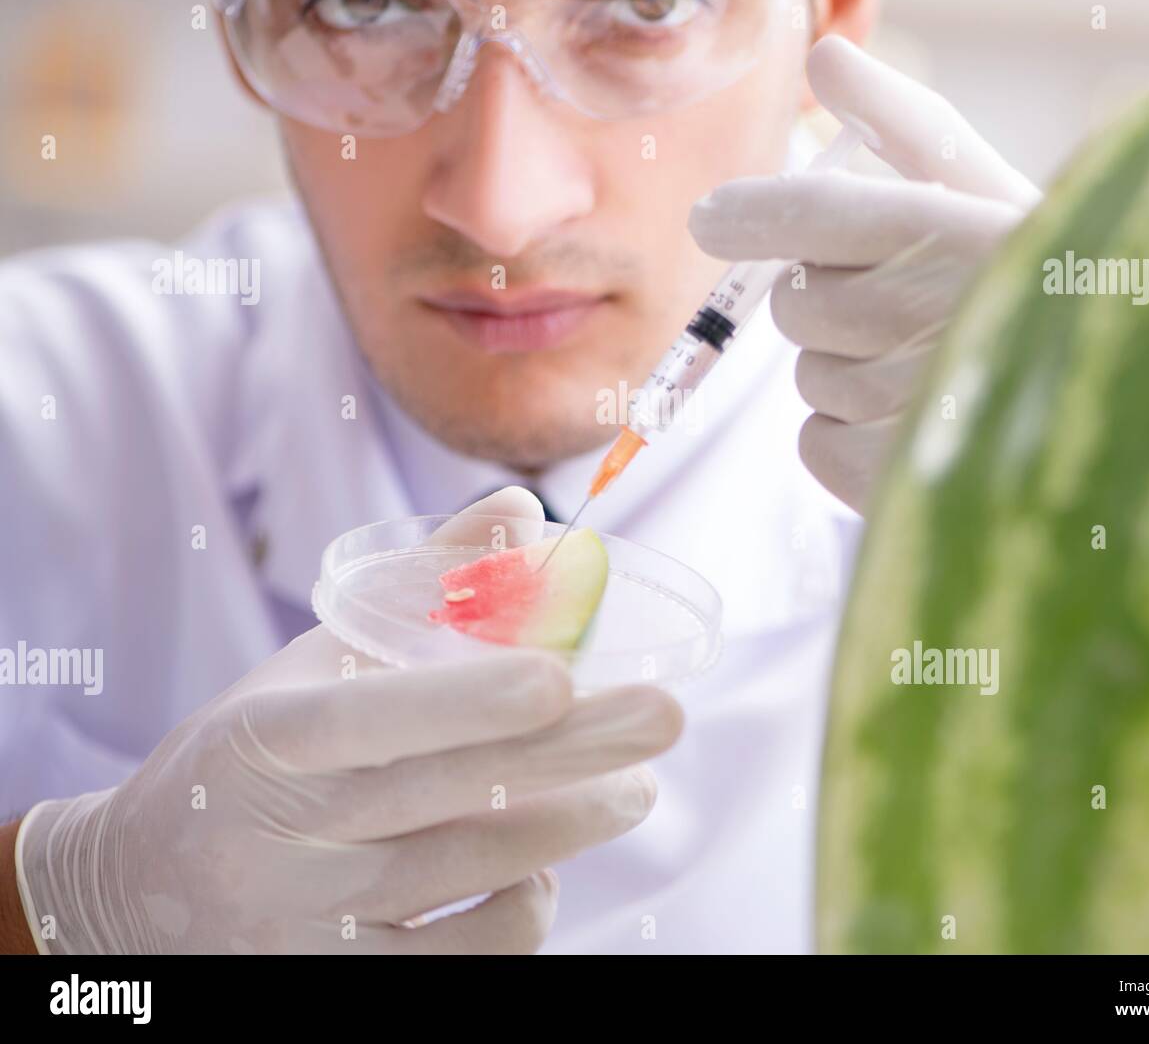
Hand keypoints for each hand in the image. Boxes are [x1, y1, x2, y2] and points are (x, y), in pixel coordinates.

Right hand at [15, 487, 682, 953]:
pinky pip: (463, 957)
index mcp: (265, 739)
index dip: (463, 701)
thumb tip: (522, 509)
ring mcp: (309, 922)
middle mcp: (283, 836)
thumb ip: (421, 585)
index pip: (368, 721)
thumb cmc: (251, 753)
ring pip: (468, 876)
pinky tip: (546, 865)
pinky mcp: (335, 982)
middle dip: (570, 754)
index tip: (559, 676)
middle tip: (663, 716)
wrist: (142, 889)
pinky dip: (522, 907)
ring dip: (570, 825)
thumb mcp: (310, 663)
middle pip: (446, 797)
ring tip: (634, 786)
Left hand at [689, 35, 1039, 512]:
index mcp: (961, 230)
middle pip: (798, 304)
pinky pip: (812, 441)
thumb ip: (904, 124)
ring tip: (931, 373)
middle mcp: (934, 313)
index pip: (818, 217)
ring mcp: (914, 405)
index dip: (753, 217)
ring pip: (808, 376)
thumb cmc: (1044, 288)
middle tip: (906, 311)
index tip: (711, 219)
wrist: (1124, 409)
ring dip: (849, 372)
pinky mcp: (895, 480)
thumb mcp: (989, 195)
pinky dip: (844, 439)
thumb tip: (823, 56)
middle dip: (834, 303)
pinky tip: (911, 427)